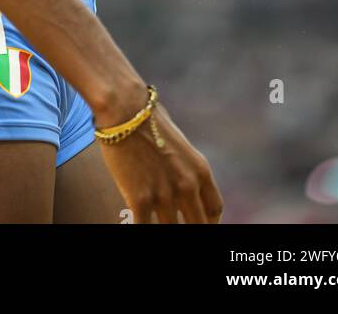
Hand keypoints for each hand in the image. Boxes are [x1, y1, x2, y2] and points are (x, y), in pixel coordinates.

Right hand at [97, 101, 223, 223]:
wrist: (124, 107)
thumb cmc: (146, 116)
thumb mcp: (177, 140)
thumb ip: (182, 163)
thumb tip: (176, 174)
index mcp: (200, 170)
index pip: (214, 209)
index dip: (207, 222)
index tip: (197, 223)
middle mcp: (187, 186)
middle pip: (197, 226)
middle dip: (188, 229)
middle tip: (176, 226)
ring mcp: (164, 195)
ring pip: (170, 230)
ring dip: (163, 227)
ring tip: (155, 220)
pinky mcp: (140, 199)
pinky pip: (144, 227)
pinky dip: (141, 227)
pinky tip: (132, 222)